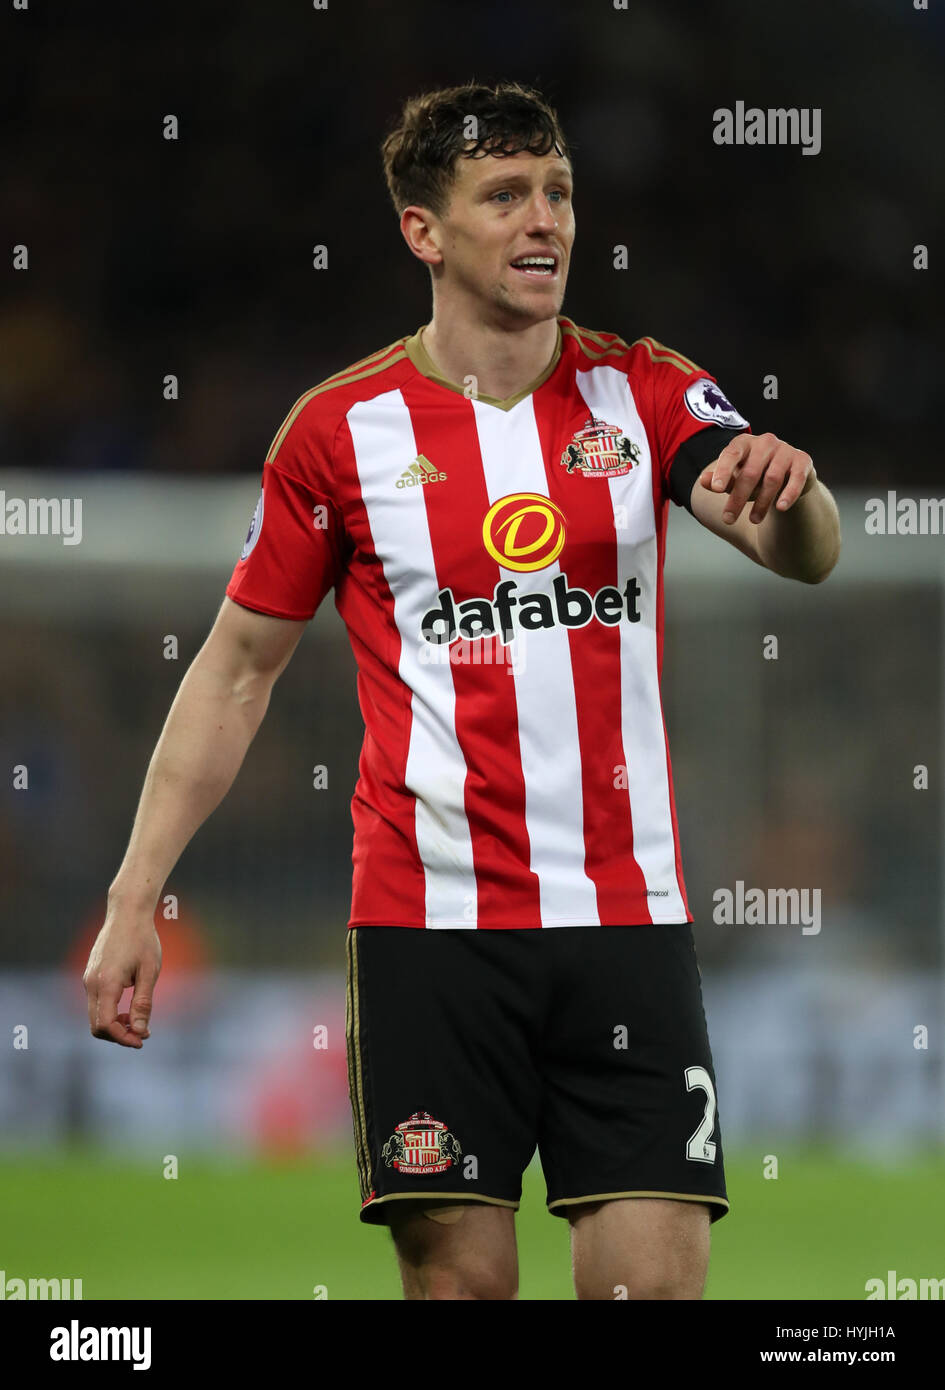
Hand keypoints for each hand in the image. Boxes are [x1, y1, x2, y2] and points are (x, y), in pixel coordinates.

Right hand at [83, 908, 161, 1047]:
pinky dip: (110, 1013)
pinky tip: (129, 1007)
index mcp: (106, 983)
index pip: (106, 1024)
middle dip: (119, 1035)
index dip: (123, 1038)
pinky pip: (95, 1004)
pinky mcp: (90, 976)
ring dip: (115, 1025)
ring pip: (95, 1016)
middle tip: (143, 1033)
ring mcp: (88, 979)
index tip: (142, 1040)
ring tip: (138, 1019)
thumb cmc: (143, 939)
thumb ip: (143, 1003)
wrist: (127, 913)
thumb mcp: (150, 971)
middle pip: (97, 1025)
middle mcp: (91, 983)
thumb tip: (140, 1032)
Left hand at [697, 432, 814, 523]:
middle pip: (750, 472)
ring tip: (753, 520)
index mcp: (744, 443)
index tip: (717, 489)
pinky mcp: (803, 460)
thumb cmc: (753, 477)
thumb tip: (703, 480)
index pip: (731, 454)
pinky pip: (796, 478)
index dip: (723, 471)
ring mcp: (785, 450)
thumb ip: (719, 480)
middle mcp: (765, 442)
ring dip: (762, 502)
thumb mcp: (733, 478)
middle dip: (738, 498)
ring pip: (772, 478)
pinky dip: (789, 494)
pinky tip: (780, 508)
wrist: (785, 476)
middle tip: (728, 519)